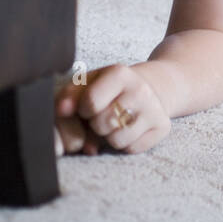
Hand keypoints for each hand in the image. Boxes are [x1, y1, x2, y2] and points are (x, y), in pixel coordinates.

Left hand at [54, 64, 171, 154]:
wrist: (149, 88)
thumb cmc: (110, 88)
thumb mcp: (90, 82)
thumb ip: (69, 95)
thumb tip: (60, 110)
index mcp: (120, 73)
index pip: (90, 102)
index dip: (83, 110)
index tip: (87, 106)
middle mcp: (140, 90)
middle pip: (103, 124)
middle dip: (96, 124)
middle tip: (103, 115)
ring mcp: (154, 109)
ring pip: (117, 140)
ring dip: (110, 137)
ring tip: (115, 123)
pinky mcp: (163, 127)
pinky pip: (132, 149)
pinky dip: (126, 144)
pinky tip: (129, 129)